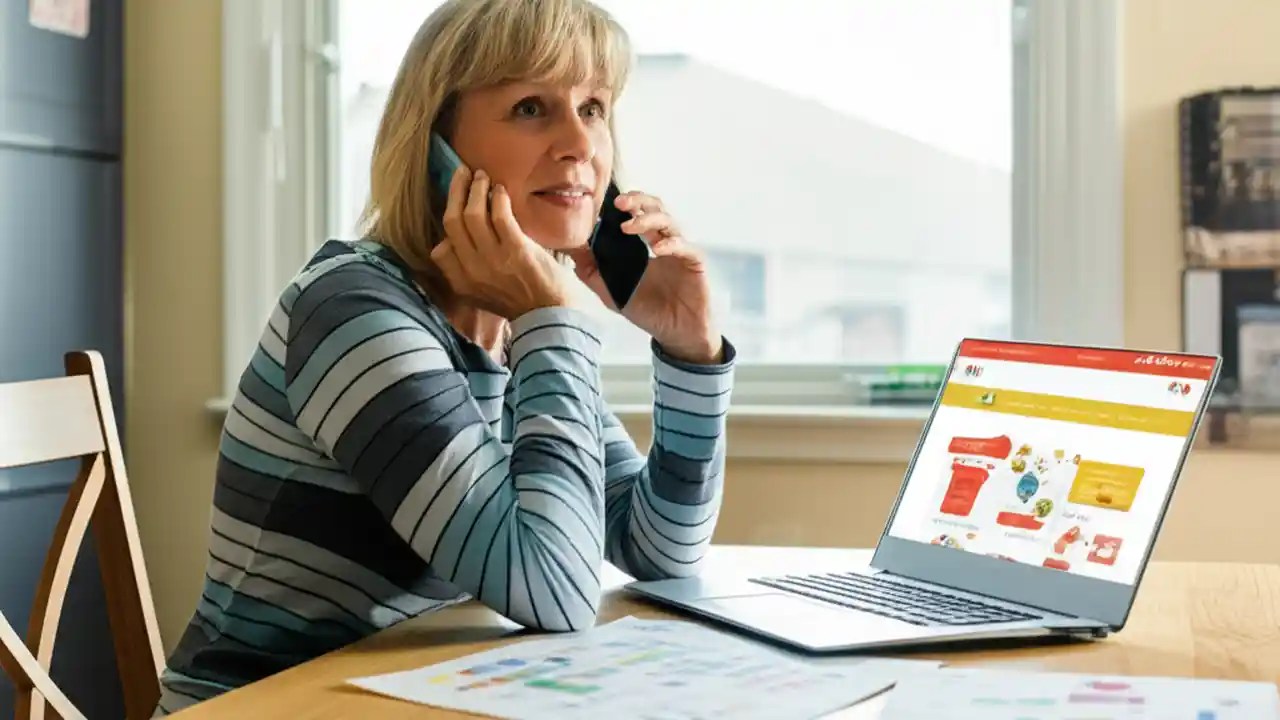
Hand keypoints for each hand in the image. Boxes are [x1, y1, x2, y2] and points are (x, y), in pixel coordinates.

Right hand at [430, 166, 575, 319]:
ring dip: (477, 190)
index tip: (456, 198)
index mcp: (462, 283)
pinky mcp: (516, 251)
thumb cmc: (523, 301)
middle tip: (464, 173)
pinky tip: (502, 191)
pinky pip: (499, 216)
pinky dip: (498, 198)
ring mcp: (493, 261)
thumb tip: (443, 245)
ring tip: (484, 177)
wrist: (555, 314)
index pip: (440, 246)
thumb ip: (462, 271)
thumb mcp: (482, 293)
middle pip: (452, 222)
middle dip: (456, 191)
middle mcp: (472, 271)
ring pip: (472, 214)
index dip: (447, 215)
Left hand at [568, 191, 722, 363]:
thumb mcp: (611, 291)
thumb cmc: (648, 310)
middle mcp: (664, 241)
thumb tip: (570, 248)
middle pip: (655, 207)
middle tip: (619, 202)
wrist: (675, 333)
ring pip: (668, 222)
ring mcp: (680, 250)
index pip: (637, 212)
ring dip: (648, 220)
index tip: (604, 203)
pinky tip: (658, 249)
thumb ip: (591, 271)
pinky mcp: (694, 262)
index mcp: (645, 243)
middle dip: (637, 200)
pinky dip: (671, 244)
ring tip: (628, 226)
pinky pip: (684, 246)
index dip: (624, 204)